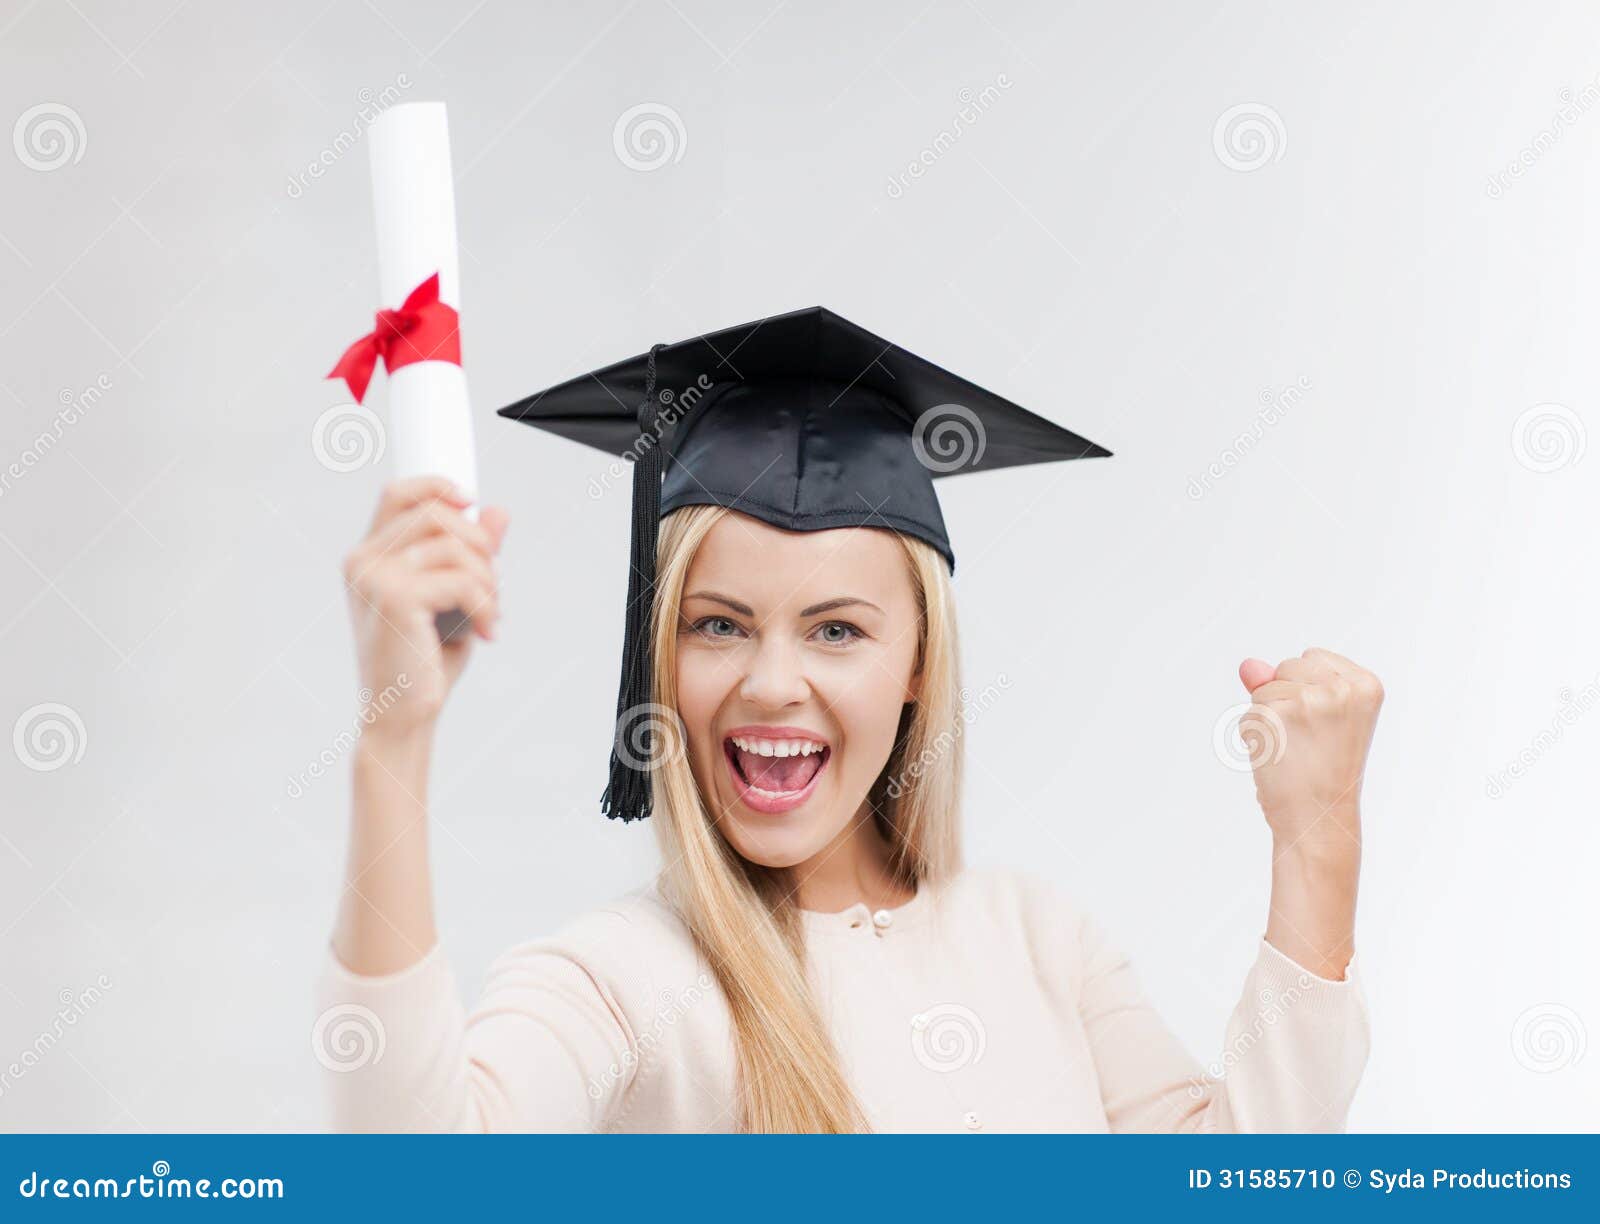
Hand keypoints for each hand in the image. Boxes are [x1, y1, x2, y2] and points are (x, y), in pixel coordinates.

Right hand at [343, 476, 509, 738]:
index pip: (399, 493)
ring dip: (489, 582)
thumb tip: (498, 512)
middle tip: (493, 587)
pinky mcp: (396, 598)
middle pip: (437, 513)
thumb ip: (468, 556)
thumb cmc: (421, 662)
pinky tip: (485, 632)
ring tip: (490, 615)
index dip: (438, 487)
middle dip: (480, 545)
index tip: (472, 504)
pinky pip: (463, 580)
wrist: (399, 717)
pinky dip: (486, 605)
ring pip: (456, 547)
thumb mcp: (450, 600)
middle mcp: (363, 561)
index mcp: (367, 558)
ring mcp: (375, 577)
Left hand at [1240, 647, 1381, 978]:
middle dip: (1286, 698)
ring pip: (1265, 687)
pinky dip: (1254, 734)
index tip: (1323, 726)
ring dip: (1268, 717)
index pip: (1313, 657)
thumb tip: (1248, 666)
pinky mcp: (1275, 714)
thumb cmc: (1322, 774)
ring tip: (1293, 750)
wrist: (1319, 820)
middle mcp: (1341, 688)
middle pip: (1287, 666)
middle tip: (1306, 742)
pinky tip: (1277, 757)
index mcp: (1365, 684)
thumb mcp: (1319, 719)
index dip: (1307, 690)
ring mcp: (1307, 700)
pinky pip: (1249, 711)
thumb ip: (1284, 684)